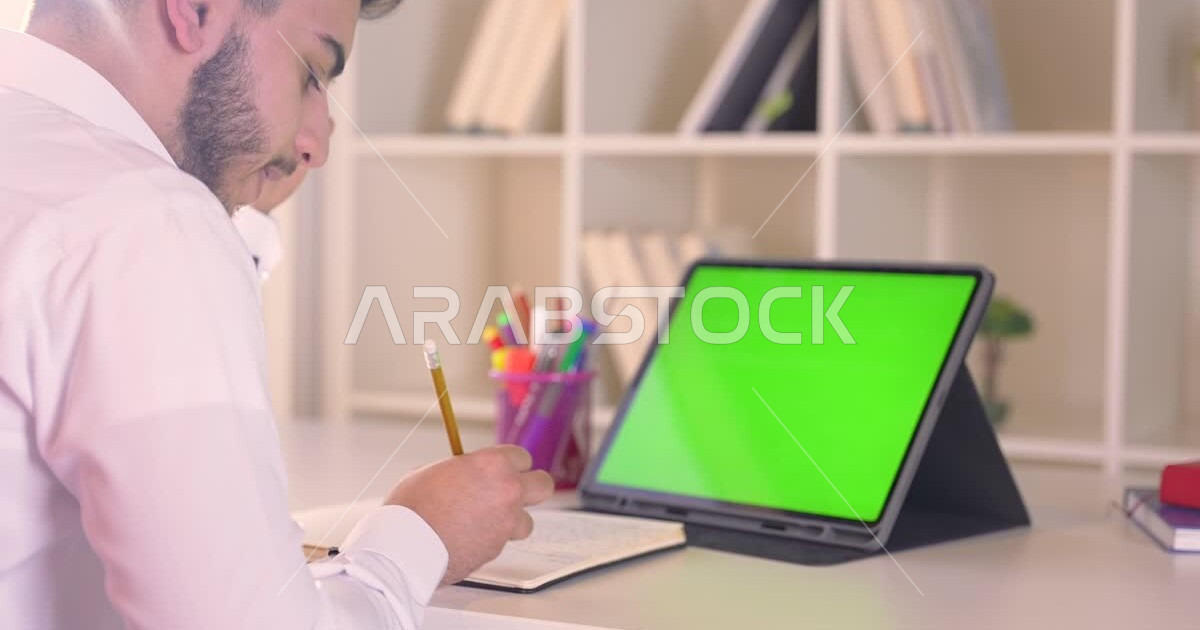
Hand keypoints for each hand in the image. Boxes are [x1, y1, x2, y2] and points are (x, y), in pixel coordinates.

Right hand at [384, 445, 554, 583]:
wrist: (404, 546)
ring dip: (511, 521)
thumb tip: (466, 475)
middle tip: (515, 492)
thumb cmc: (411, 506)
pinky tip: (468, 538)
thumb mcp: (432, 471)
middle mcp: (507, 490)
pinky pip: (503, 541)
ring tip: (485, 522)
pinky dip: (491, 540)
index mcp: (492, 463)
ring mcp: (506, 522)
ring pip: (527, 521)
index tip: (503, 470)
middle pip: (543, 484)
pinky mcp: (498, 548)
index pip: (522, 456)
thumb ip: (460, 471)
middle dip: (532, 488)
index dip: (511, 464)